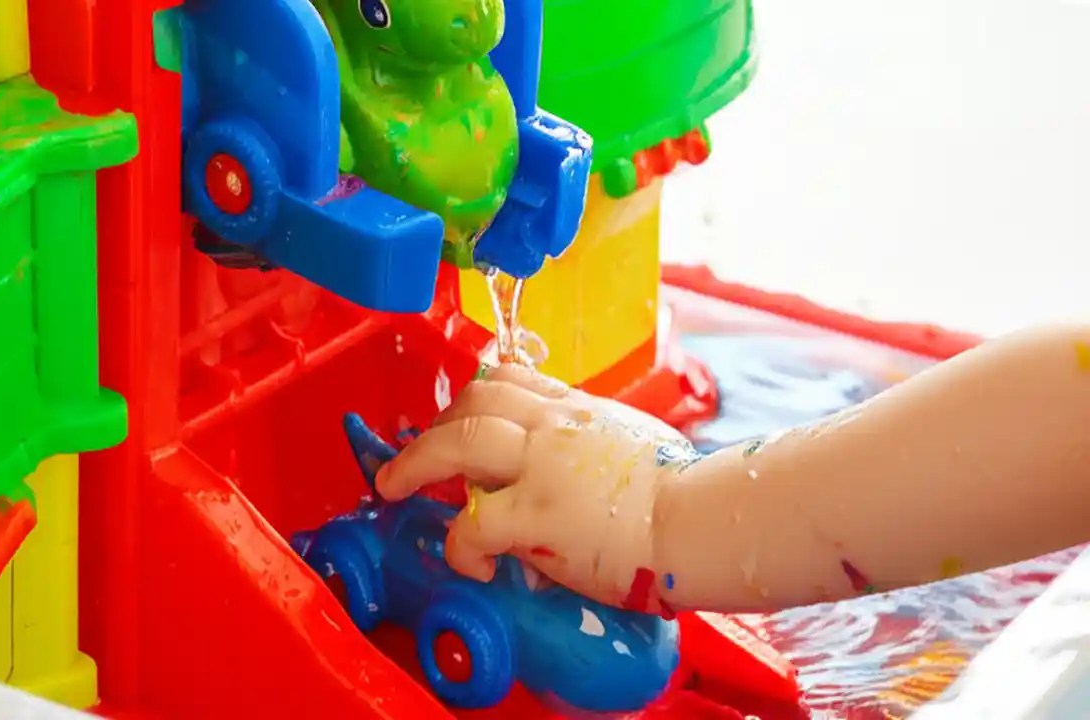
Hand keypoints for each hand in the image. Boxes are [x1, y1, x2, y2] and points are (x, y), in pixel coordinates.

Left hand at [376, 363, 697, 612]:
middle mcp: (553, 428)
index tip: (456, 418)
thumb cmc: (688, 489)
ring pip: (456, 443)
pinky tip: (472, 563)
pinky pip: (473, 524)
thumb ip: (596, 449)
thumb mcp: (638, 442)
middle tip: (411, 457)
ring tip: (393, 486)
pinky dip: (460, 545)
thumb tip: (579, 480)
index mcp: (578, 409)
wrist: (706, 519)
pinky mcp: (535, 517)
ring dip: (414, 464)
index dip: (472, 397)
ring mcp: (541, 469)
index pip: (510, 380)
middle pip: (473, 401)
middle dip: (432, 427)